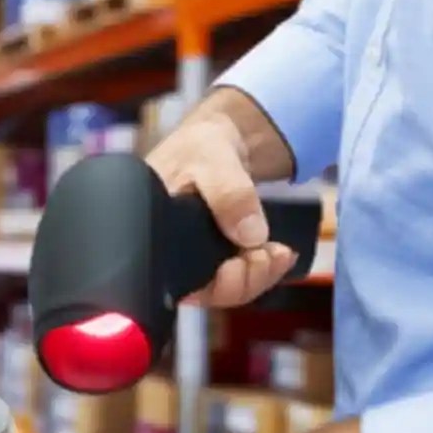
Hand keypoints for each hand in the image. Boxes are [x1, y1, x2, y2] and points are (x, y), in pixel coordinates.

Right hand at [146, 111, 297, 306]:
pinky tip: (280, 254)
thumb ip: (229, 192)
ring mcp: (197, 258)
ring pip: (227, 290)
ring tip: (278, 252)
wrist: (221, 140)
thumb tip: (250, 236)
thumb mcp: (213, 156)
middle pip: (204, 291)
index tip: (236, 266)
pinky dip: (264, 270)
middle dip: (242, 281)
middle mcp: (171, 252)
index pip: (173, 279)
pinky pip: (242, 278)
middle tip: (265, 255)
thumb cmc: (201, 146)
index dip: (207, 283)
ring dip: (258, 277)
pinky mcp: (220, 257)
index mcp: (153, 231)